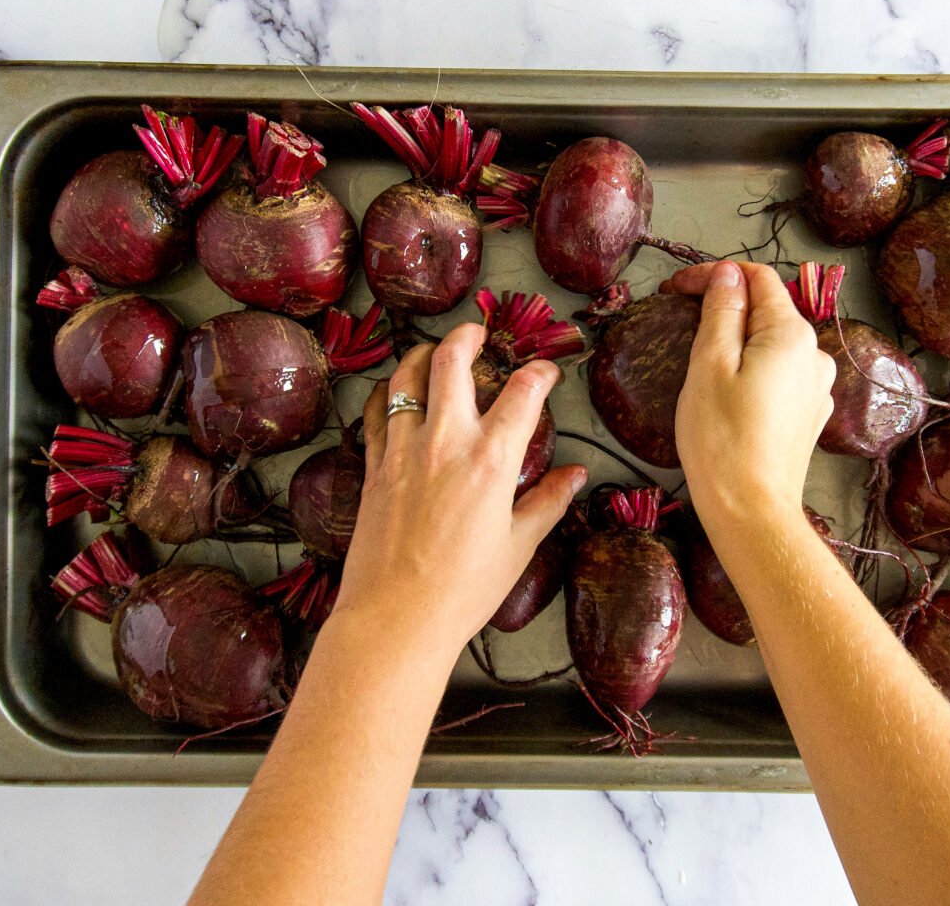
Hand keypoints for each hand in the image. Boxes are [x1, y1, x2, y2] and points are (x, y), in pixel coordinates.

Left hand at [336, 323, 586, 655]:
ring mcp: (402, 450)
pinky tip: (393, 391)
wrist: (396, 618)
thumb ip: (547, 501)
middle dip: (468, 336)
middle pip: (452, 361)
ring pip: (405, 376)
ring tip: (434, 351)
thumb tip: (575, 474)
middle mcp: (445, 441)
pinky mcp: (374, 466)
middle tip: (479, 332)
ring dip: (422, 354)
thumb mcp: (519, 546)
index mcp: (491, 459)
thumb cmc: (463, 590)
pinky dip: (386, 392)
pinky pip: (376, 412)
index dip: (540, 372)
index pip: (523, 392)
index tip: (547, 371)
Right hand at [664, 260, 834, 529]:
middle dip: (726, 306)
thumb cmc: (721, 439)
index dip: (715, 274)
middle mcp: (815, 355)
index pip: (757, 278)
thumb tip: (728, 275)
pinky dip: (754, 368)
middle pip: (768, 310)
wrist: (751, 511)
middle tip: (680, 320)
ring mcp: (817, 387)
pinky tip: (728, 389)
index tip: (676, 289)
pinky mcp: (810, 415)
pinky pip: (781, 374)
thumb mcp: (709, 365)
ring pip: (774, 344)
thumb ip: (721, 312)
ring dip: (739, 339)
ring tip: (700, 359)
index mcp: (792, 335)